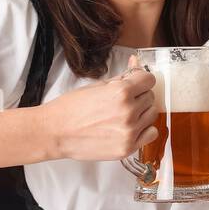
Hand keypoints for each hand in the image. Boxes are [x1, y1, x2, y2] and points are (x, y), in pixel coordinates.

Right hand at [40, 53, 159, 161]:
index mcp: (121, 92)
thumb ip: (122, 76)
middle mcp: (128, 111)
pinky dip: (144, 130)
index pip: (149, 79)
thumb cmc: (71, 108)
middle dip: (138, 96)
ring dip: (142, 112)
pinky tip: (129, 127)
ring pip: (152, 114)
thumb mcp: (97, 85)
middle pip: (150, 97)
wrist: (55, 132)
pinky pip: (151, 134)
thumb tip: (136, 62)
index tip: (136, 83)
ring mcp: (130, 131)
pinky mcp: (128, 147)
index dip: (141, 80)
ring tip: (123, 115)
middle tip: (121, 101)